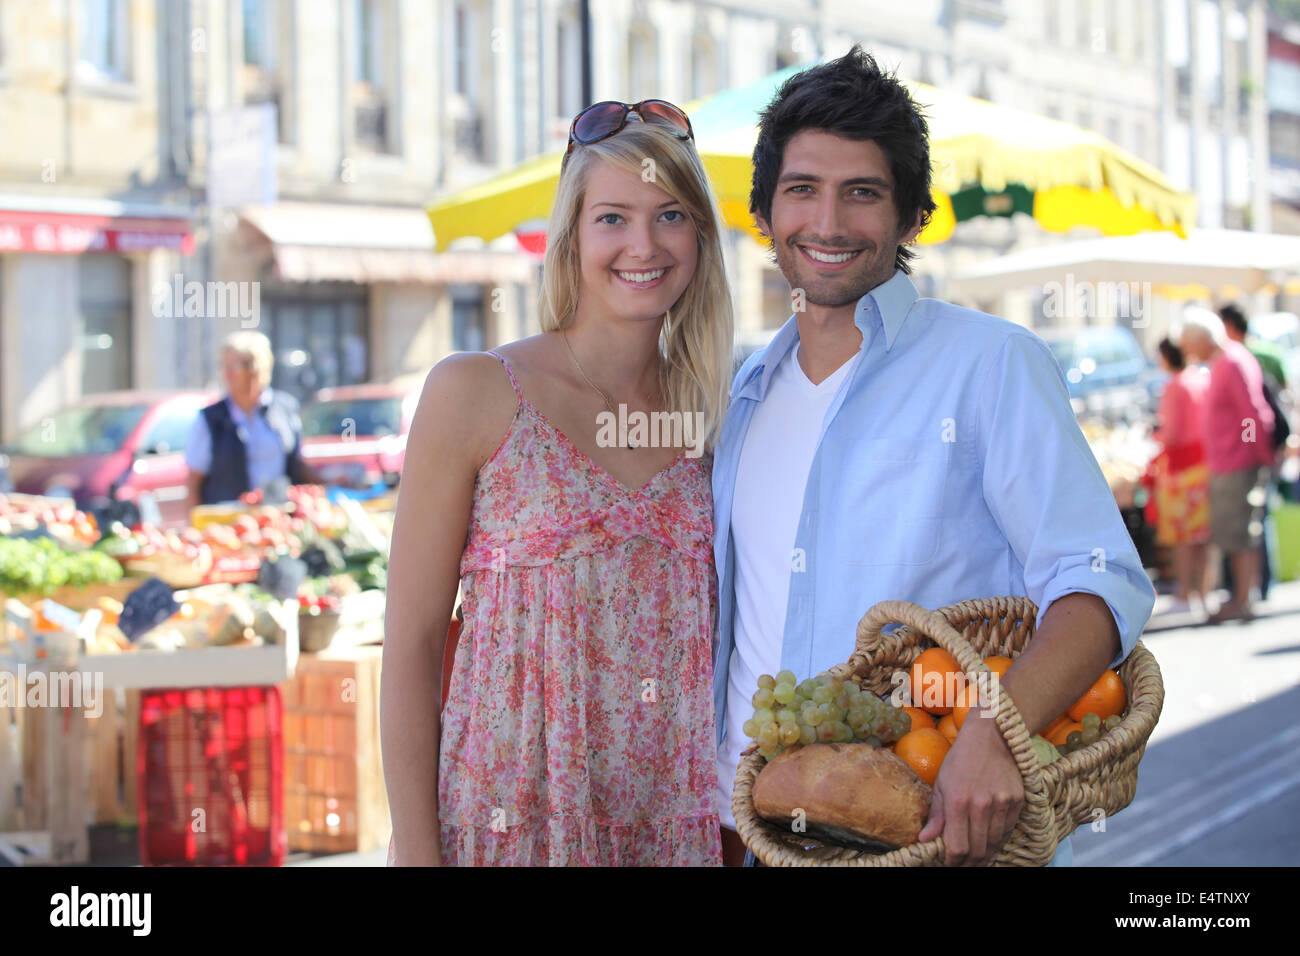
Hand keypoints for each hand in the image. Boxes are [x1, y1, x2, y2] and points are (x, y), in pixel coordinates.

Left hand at [917, 712, 1022, 865]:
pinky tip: (989, 843)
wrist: (992, 737)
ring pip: (994, 844)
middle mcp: (981, 805)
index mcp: (957, 801)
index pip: (956, 847)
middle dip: (968, 863)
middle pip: (977, 851)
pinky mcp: (1017, 801)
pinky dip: (998, 841)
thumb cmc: (960, 759)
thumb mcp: (941, 783)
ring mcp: (1002, 804)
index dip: (952, 861)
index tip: (948, 863)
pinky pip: (1007, 831)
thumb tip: (925, 839)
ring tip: (975, 858)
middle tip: (962, 865)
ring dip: (984, 855)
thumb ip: (936, 814)